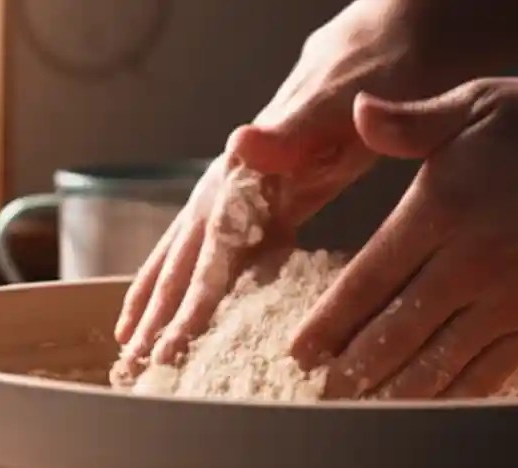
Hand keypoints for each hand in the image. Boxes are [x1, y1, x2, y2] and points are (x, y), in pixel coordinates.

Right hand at [112, 0, 472, 366]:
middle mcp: (235, 184)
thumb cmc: (367, 71)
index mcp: (247, 170)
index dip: (187, 302)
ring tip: (132, 346)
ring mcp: (247, 194)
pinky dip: (204, 286)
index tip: (166, 348)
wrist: (385, 47)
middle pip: (187, 260)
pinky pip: (227, 254)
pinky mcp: (270, 202)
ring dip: (165, 302)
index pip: (209, 250)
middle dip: (159, 316)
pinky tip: (195, 314)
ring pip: (193, 257)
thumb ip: (290, 129)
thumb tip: (239, 146)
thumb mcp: (337, 99)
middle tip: (132, 369)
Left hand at [289, 76, 517, 398]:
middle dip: (349, 372)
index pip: (366, 281)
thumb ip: (409, 122)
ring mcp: (507, 301)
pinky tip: (428, 417)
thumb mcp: (474, 103)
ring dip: (393, 395)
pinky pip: (489, 372)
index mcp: (437, 212)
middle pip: (393, 333)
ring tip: (358, 421)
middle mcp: (467, 265)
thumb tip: (357, 112)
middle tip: (316, 399)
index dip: (328, 324)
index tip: (298, 354)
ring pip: (436, 363)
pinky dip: (454, 399)